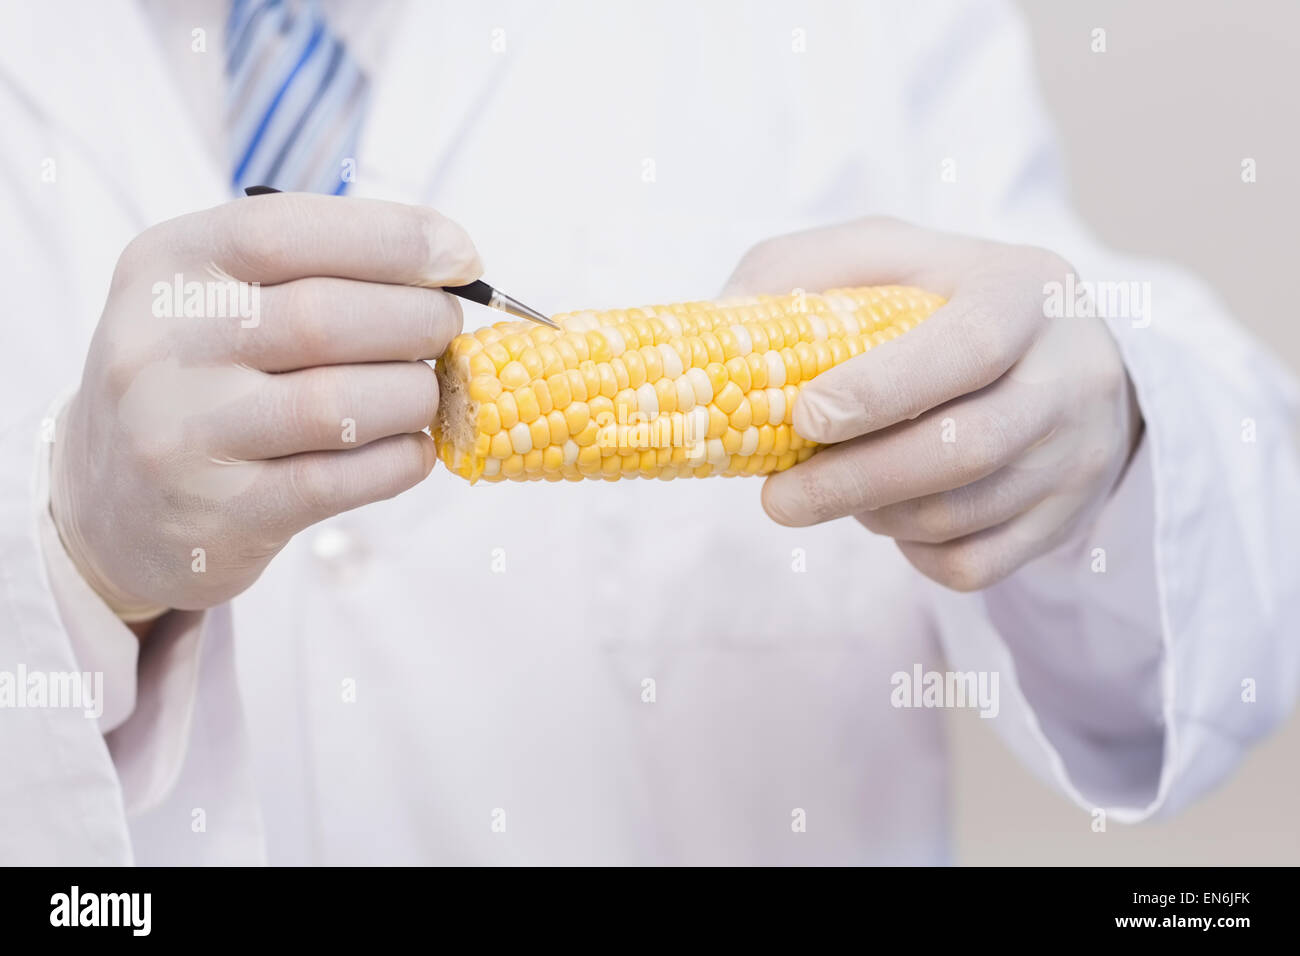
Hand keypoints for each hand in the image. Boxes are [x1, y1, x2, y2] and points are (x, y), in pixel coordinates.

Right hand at [51, 193, 480, 616]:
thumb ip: (318, 269)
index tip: (462, 256)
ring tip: (424, 391)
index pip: (287, 231)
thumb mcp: (220, 299)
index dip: (394, 238)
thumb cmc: (201, 382)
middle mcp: (161, 346)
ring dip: (416, 394)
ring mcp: (183, 435)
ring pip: (342, 404)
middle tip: (445, 330)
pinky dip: (402, 459)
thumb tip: (452, 258)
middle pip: (326, 318)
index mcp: (167, 267)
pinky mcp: (220, 513)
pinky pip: (343, 480)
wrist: (108, 505)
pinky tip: (411, 447)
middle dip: (420, 320)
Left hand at [724, 217, 1142, 590]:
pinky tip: (889, 514)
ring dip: (876, 514)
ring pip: (961, 515)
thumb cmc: (947, 301)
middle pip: (966, 450)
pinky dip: (911, 552)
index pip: (968, 346)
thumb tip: (723, 315)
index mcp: (1027, 291)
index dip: (884, 389)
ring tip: (835, 489)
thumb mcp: (887, 255)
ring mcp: (1077, 455)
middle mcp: (1071, 375)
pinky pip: (974, 566)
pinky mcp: (1065, 518)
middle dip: (856, 482)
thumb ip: (806, 268)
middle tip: (777, 501)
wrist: (1063, 359)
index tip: (806, 415)